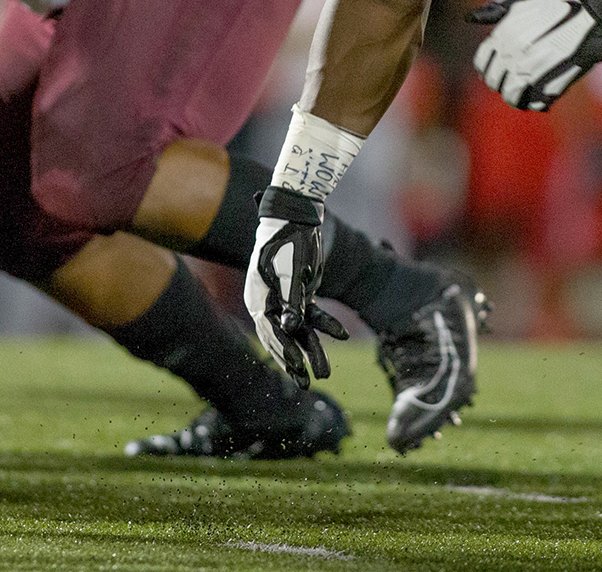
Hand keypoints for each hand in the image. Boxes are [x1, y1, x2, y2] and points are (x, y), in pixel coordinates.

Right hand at [244, 185, 347, 384]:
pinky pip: (311, 315)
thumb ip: (292, 300)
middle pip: (282, 338)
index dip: (284, 351)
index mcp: (259, 298)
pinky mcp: (300, 294)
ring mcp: (285, 299)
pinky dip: (324, 324)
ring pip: (299, 331)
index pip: (270, 332)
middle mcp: (269, 302)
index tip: (298, 368)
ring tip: (325, 374)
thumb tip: (291, 327)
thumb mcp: (292, 272)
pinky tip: (341, 334)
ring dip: (312, 350)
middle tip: (307, 384)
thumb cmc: (290, 242)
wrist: (298, 216)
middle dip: (295, 362)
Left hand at [468, 0, 601, 110]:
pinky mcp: (550, 79)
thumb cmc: (555, 5)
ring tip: (524, 96)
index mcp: (503, 34)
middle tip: (511, 84)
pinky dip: (534, 102)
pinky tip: (538, 98)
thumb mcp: (520, 3)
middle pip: (494, 81)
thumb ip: (495, 12)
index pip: (482, 62)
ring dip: (516, 97)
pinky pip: (533, 101)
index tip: (496, 71)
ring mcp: (529, 67)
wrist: (588, 11)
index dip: (487, 69)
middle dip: (500, 84)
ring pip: (511, 95)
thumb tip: (471, 17)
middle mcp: (512, 52)